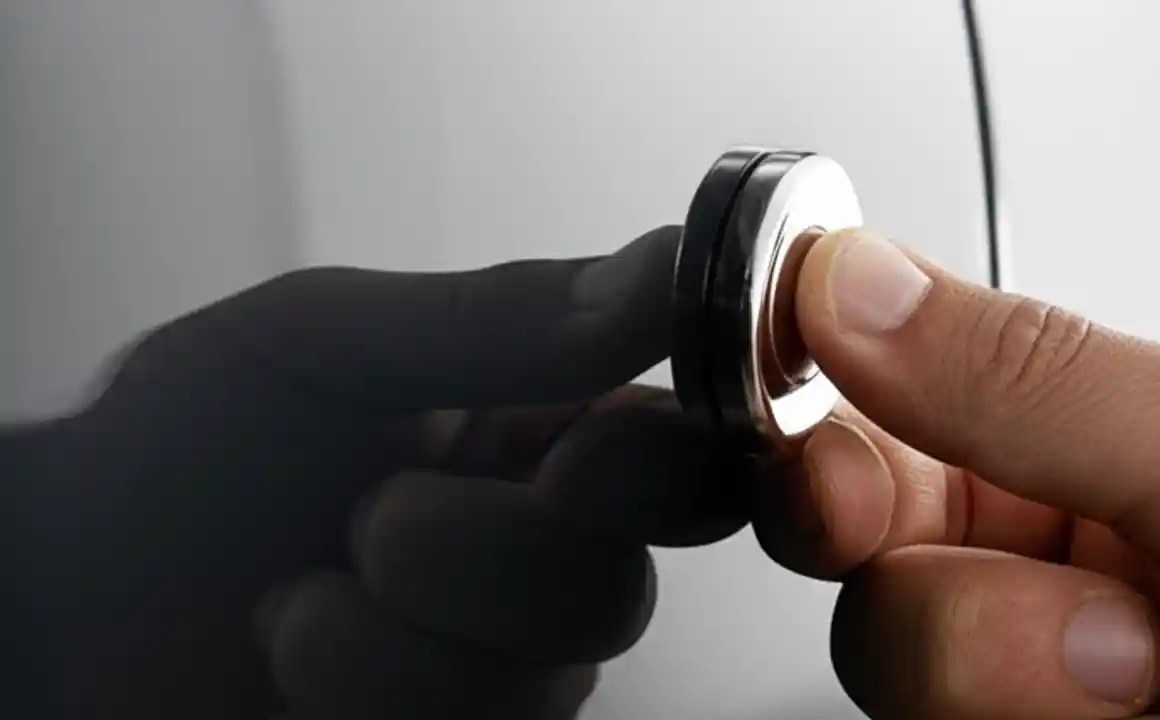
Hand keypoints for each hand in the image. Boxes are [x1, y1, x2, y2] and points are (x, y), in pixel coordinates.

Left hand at [4, 226, 749, 718]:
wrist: (65, 598)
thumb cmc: (182, 453)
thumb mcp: (327, 342)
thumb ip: (501, 316)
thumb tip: (662, 268)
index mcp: (532, 437)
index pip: (684, 452)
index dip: (668, 463)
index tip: (572, 464)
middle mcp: (533, 559)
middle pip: (621, 586)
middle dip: (484, 557)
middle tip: (371, 520)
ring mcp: (496, 671)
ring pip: (552, 681)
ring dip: (400, 640)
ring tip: (295, 603)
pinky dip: (367, 700)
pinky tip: (295, 672)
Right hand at [756, 228, 1159, 718]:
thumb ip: (1027, 373)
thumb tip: (846, 278)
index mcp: (1097, 446)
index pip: (895, 412)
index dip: (817, 412)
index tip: (766, 398)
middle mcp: (1059, 564)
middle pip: (870, 557)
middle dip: (914, 571)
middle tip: (942, 561)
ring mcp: (1042, 679)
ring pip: (895, 664)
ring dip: (1002, 672)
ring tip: (1139, 676)